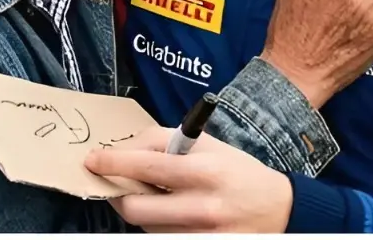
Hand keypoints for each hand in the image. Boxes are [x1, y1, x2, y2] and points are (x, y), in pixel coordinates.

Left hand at [85, 128, 291, 232]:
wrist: (281, 209)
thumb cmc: (236, 170)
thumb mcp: (204, 144)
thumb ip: (162, 142)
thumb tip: (122, 150)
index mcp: (203, 171)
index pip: (146, 167)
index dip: (112, 163)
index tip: (92, 160)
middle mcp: (204, 207)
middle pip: (138, 209)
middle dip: (118, 195)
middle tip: (114, 185)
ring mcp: (207, 236)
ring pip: (148, 229)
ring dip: (139, 213)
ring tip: (150, 198)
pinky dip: (157, 229)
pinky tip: (165, 216)